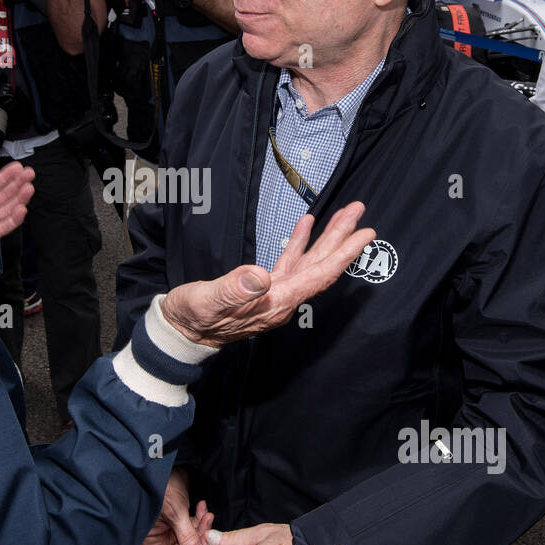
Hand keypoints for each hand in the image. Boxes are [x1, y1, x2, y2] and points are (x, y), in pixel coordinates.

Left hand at [0, 154, 33, 237]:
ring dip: (19, 199)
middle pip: (3, 196)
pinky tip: (22, 209)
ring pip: (6, 210)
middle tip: (29, 173)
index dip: (5, 176)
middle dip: (17, 184)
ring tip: (29, 187)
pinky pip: (2, 228)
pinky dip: (13, 220)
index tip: (17, 167)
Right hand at [141, 468, 213, 544]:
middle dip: (198, 544)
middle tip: (208, 535)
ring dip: (201, 528)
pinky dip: (200, 518)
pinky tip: (203, 508)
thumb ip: (186, 536)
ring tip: (207, 516)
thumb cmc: (158, 483)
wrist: (162, 461)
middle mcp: (161, 535)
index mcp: (152, 539)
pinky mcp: (178, 515)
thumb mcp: (174, 511)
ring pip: (191, 538)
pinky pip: (192, 524)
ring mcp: (170, 525)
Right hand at [160, 201, 373, 347]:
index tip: (364, 234)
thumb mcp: (207, 301)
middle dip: (341, 237)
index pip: (318, 275)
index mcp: (274, 302)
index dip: (343, 254)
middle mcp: (281, 299)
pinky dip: (299, 243)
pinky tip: (306, 227)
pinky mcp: (263, 288)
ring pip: (309, 262)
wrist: (180, 333)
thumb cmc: (192, 318)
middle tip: (359, 212)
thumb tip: (259, 276)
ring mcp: (274, 294)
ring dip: (326, 238)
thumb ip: (234, 289)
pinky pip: (290, 263)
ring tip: (343, 215)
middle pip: (320, 265)